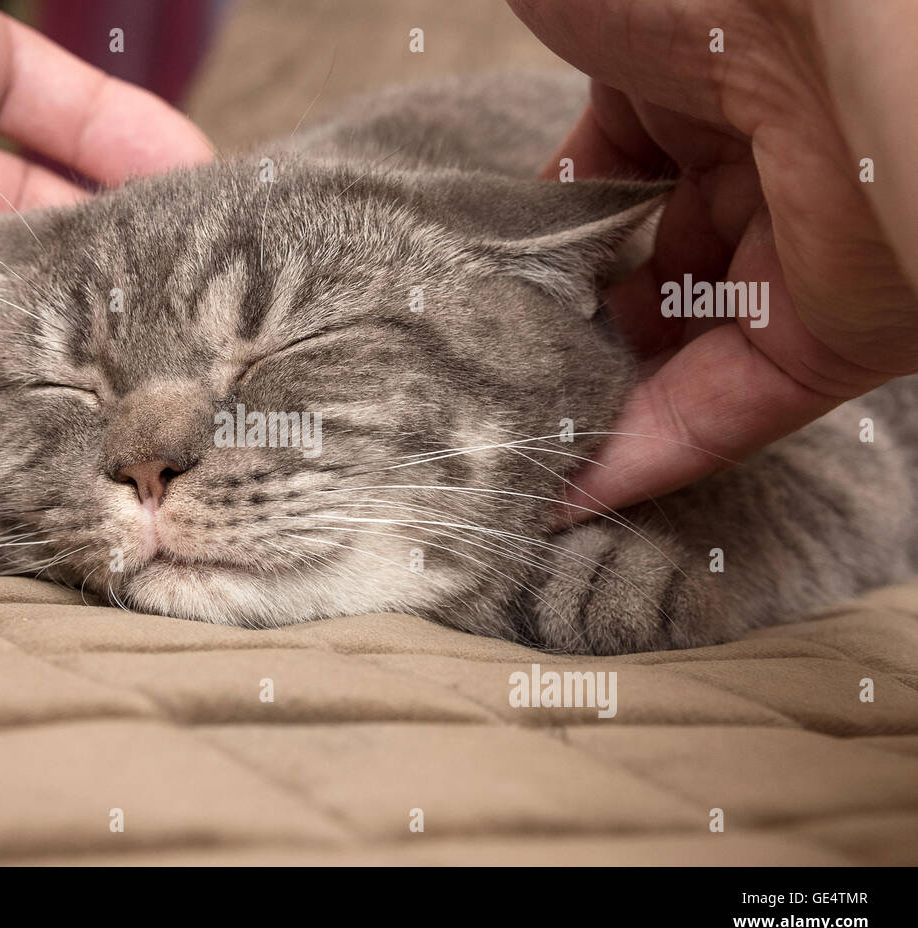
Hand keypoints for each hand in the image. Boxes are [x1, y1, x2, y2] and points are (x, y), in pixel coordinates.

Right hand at [507, 0, 917, 519]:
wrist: (832, 7)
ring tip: (500, 448)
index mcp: (698, 93)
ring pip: (679, 362)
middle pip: (646, 284)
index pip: (610, 191)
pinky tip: (556, 497)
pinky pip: (725, 416)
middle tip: (481, 381)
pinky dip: (641, 461)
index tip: (477, 297)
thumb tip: (513, 162)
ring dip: (591, 409)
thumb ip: (547, 88)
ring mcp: (796, 263)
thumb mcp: (576, 15)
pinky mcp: (832, 341)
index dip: (545, 247)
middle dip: (566, 334)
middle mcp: (754, 179)